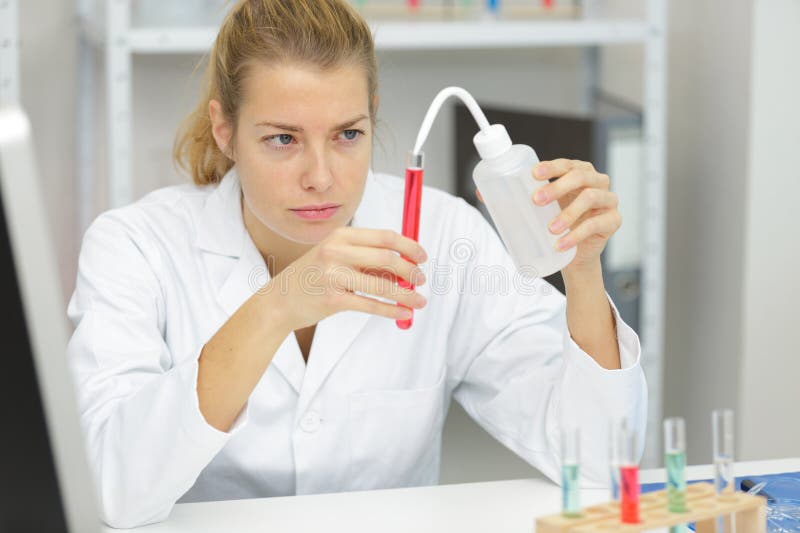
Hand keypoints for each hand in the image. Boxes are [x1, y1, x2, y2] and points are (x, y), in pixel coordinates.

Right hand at [270, 227, 427, 329]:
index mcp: (341, 236)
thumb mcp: (335, 257)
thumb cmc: (313, 277)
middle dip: (410, 271)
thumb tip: (404, 266)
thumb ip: (366, 258)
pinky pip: (370, 304)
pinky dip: (391, 310)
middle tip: (421, 281)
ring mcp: (333, 275)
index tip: (422, 257)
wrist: (280, 301)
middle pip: (387, 258)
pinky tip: (403, 313)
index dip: (409, 246)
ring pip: (382, 284)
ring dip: (406, 294)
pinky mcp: (333, 300)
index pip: (384, 237)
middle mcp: (336, 252)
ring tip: (419, 301)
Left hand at [531, 158, 620, 271]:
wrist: (574, 254)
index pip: (566, 164)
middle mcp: (597, 182)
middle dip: (557, 187)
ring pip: (590, 197)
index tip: (533, 175)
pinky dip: (575, 235)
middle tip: (536, 200)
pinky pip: (595, 224)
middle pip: (580, 176)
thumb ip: (521, 199)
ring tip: (550, 229)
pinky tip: (560, 244)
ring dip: (568, 213)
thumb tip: (484, 195)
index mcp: (579, 172)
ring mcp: (608, 200)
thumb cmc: (557, 224)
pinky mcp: (614, 220)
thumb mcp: (542, 209)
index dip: (551, 167)